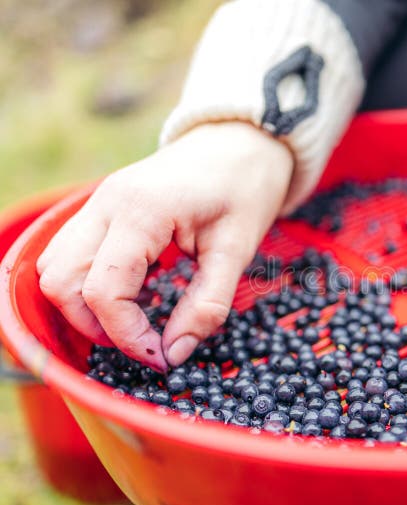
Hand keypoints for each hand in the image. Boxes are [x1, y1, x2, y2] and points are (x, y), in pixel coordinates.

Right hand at [37, 122, 292, 371]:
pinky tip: (131, 293)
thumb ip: (207, 305)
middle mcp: (107, 203)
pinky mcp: (102, 207)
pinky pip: (69, 252)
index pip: (104, 289)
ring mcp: (98, 201)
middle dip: (96, 325)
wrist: (241, 141)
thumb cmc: (246, 189)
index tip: (162, 357)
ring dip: (84, 305)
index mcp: (142, 211)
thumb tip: (175, 353)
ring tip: (135, 321)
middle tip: (146, 344)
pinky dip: (87, 282)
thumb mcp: (238, 250)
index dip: (126, 335)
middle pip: (62, 282)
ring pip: (55, 267)